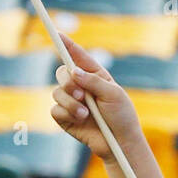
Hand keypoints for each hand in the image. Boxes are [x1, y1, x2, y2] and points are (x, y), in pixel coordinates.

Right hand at [51, 34, 142, 161]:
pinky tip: (80, 120)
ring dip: (70, 102)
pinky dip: (66, 114)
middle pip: (61, 73)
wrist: (120, 143)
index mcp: (95, 76)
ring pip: (57, 92)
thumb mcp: (113, 95)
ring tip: (86, 114)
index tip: (57, 34)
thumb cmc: (122, 117)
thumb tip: (74, 72)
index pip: (78, 57)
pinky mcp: (65, 118)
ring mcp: (72, 102)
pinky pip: (55, 110)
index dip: (67, 45)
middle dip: (68, 82)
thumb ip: (93, 81)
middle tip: (80, 94)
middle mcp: (81, 86)